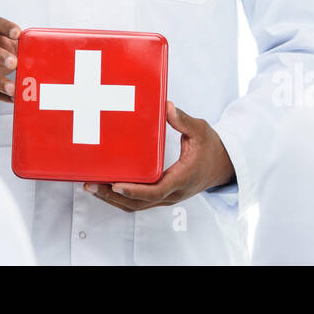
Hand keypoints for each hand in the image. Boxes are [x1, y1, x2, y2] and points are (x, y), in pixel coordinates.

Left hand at [84, 101, 234, 211]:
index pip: (156, 190)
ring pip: (136, 206)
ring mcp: (166, 197)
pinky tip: (104, 188)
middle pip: (139, 203)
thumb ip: (183, 120)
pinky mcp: (161, 196)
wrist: (222, 166)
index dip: (135, 191)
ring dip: (112, 200)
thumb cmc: (211, 147)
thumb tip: (167, 106)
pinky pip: (138, 202)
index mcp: (183, 178)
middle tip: (90, 184)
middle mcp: (173, 193)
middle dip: (113, 196)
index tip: (116, 185)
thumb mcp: (201, 130)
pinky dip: (120, 198)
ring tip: (90, 187)